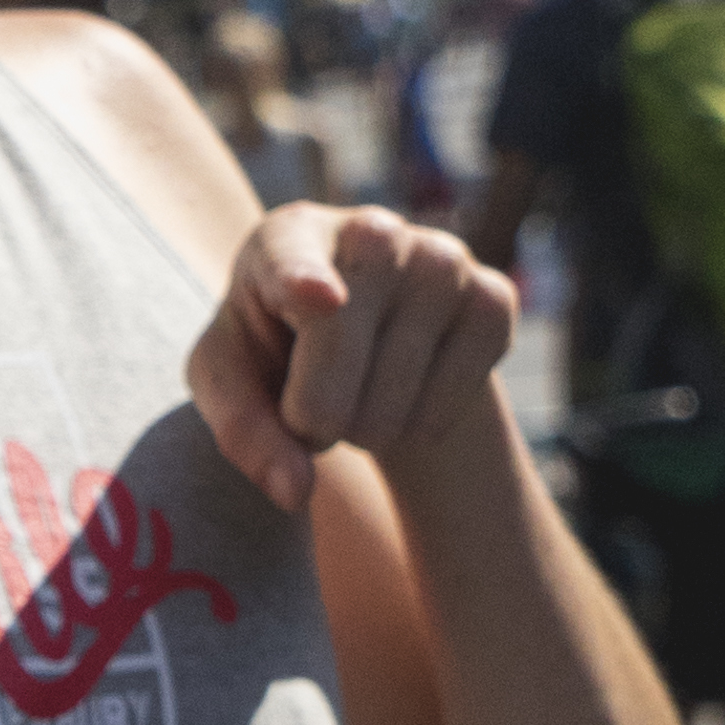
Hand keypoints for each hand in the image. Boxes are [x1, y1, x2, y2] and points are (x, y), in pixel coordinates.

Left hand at [188, 203, 520, 517]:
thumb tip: (295, 492)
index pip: (293, 263)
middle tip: (308, 402)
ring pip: (393, 401)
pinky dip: (418, 429)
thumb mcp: (232, 384)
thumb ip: (244, 433)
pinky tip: (405, 391)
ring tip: (358, 390)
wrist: (365, 334)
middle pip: (337, 356)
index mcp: (288, 235)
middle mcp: (371, 233)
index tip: (323, 299)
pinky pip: (448, 409)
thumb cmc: (276, 351)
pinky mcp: (493, 300)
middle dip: (312, 416)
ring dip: (364, 429)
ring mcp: (441, 260)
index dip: (304, 282)